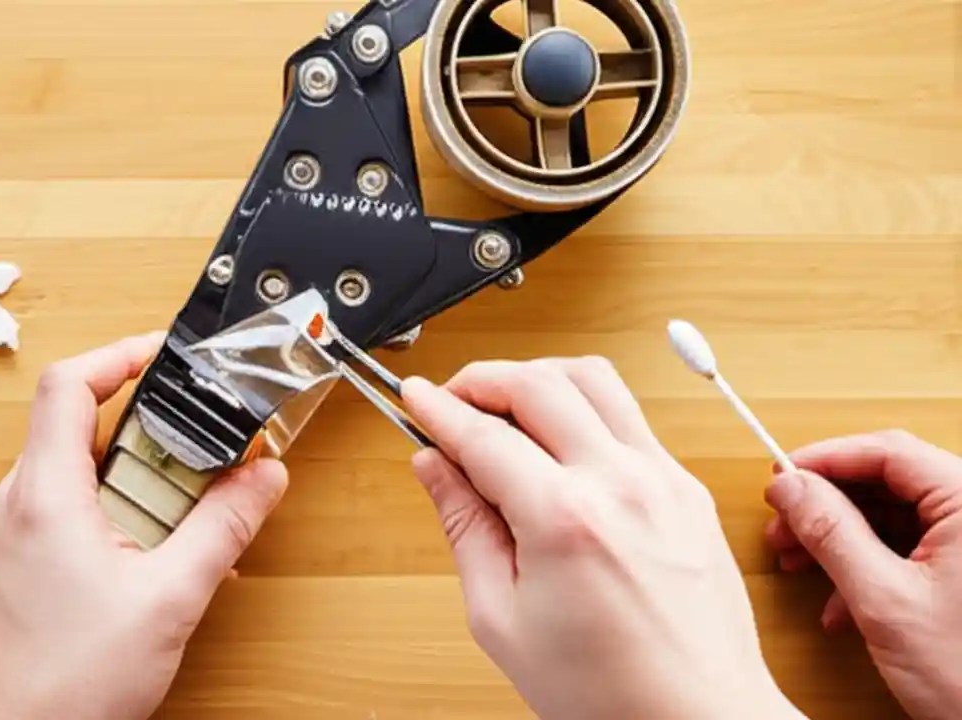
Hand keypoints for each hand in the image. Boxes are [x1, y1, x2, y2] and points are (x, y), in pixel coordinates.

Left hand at [0, 333, 288, 719]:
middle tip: (194, 469)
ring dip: (128, 488)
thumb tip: (261, 479)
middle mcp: (9, 509)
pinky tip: (138, 568)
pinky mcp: (2, 573)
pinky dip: (104, 522)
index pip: (68, 384)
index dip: (118, 354)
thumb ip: (222, 529)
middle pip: (77, 431)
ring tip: (171, 532)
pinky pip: (56, 518)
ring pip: (69, 479)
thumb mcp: (169, 601)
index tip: (162, 354)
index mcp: (42, 498)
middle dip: (147, 441)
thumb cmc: (62, 692)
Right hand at [402, 358, 799, 719]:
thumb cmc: (605, 692)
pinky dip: (584, 409)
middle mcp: (620, 483)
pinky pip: (630, 416)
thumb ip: (464, 528)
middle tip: (450, 398)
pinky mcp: (687, 487)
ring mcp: (663, 478)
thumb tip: (434, 468)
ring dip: (538, 378)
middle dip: (481, 378)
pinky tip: (560, 443)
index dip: (437, 409)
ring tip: (504, 406)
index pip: (483, 434)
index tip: (413, 396)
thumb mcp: (501, 619)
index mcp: (564, 520)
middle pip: (538, 383)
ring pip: (593, 379)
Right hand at [764, 431, 961, 719]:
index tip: (781, 474)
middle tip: (782, 525)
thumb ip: (831, 533)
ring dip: (839, 539)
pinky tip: (836, 603)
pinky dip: (865, 567)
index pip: (890, 452)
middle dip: (827, 504)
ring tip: (796, 563)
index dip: (827, 458)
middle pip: (889, 481)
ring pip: (894, 516)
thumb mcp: (883, 600)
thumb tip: (790, 486)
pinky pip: (909, 549)